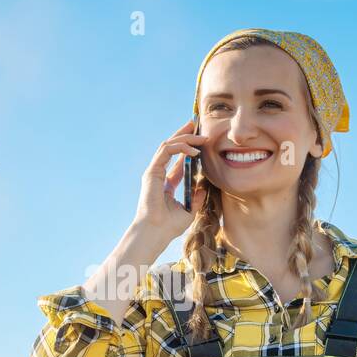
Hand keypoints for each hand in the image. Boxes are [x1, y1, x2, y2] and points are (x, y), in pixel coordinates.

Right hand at [133, 117, 210, 245]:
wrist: (155, 233)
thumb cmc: (168, 227)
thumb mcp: (189, 210)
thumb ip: (196, 198)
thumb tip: (204, 187)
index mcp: (165, 184)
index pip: (177, 161)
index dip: (188, 149)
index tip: (201, 140)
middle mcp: (158, 175)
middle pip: (171, 148)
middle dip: (184, 134)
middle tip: (196, 123)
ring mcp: (154, 172)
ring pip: (168, 145)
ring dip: (185, 137)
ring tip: (200, 135)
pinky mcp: (152, 171)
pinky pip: (166, 151)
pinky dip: (180, 147)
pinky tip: (194, 151)